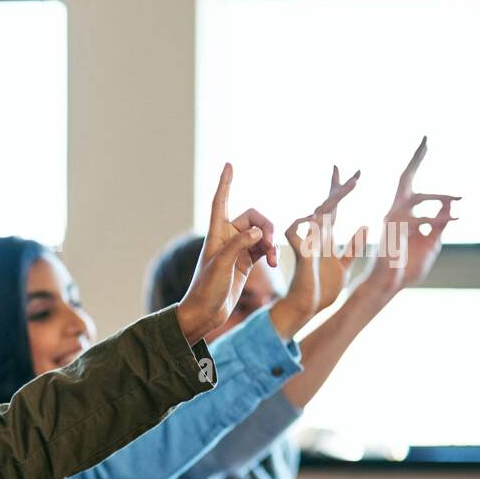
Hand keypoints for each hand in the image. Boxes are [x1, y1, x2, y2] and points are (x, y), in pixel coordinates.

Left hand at [175, 164, 278, 343]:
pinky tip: (274, 264)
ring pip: (261, 233)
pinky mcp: (246, 262)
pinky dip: (271, 253)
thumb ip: (239, 245)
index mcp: (216, 234)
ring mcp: (237, 249)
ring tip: (273, 259)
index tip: (229, 165)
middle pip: (253, 217)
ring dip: (271, 243)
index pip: (220, 202)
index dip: (226, 183)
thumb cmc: (206, 290)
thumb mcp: (222, 266)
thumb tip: (259, 231)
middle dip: (266, 227)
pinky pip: (264, 248)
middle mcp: (226, 238)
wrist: (205, 313)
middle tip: (270, 244)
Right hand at [271, 166, 363, 338]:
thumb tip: (363, 226)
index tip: (356, 174)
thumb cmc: (322, 291)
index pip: (334, 210)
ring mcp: (308, 244)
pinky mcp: (300, 254)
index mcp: (327, 240)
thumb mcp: (344, 267)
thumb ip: (353, 248)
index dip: (341, 191)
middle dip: (339, 189)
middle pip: (327, 206)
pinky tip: (316, 218)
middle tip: (355, 172)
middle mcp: (317, 238)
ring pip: (317, 215)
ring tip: (352, 186)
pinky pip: (294, 232)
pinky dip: (304, 224)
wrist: (307, 308)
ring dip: (334, 200)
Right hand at [356, 136, 459, 301]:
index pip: (408, 181)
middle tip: (426, 138)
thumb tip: (451, 203)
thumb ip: (439, 222)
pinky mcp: (396, 232)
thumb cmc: (405, 268)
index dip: (417, 161)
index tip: (425, 142)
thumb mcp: (431, 241)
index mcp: (401, 213)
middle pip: (405, 178)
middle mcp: (395, 211)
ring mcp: (393, 220)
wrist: (387, 287)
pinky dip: (440, 218)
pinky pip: (423, 220)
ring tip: (460, 200)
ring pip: (419, 198)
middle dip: (416, 158)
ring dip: (442, 197)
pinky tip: (455, 218)